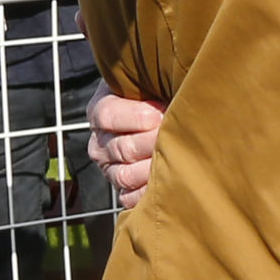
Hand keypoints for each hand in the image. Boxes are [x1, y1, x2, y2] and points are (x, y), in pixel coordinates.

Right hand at [87, 87, 165, 212]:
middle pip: (121, 147)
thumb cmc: (161, 94)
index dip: (135, 117)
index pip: (107, 115)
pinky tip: (166, 187)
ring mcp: (110, 167)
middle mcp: (101, 141)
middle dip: (152, 143)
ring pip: (123, 175)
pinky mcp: (123, 189)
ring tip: (176, 160)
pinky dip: (146, 195)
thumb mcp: (152, 81)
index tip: (160, 113)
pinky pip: (128, 198)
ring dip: (151, 169)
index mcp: (102, 110)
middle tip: (175, 137)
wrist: (166, 116)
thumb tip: (178, 81)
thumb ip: (156, 80)